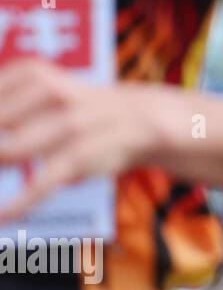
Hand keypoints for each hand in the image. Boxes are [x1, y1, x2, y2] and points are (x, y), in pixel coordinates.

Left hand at [0, 59, 163, 223]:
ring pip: (13, 149)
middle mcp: (50, 93)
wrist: (142, 118)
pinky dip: (19, 202)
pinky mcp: (84, 154)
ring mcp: (70, 123)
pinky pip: (45, 181)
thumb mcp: (39, 95)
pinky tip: (4, 215)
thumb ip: (3, 110)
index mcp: (31, 74)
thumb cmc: (75, 111)